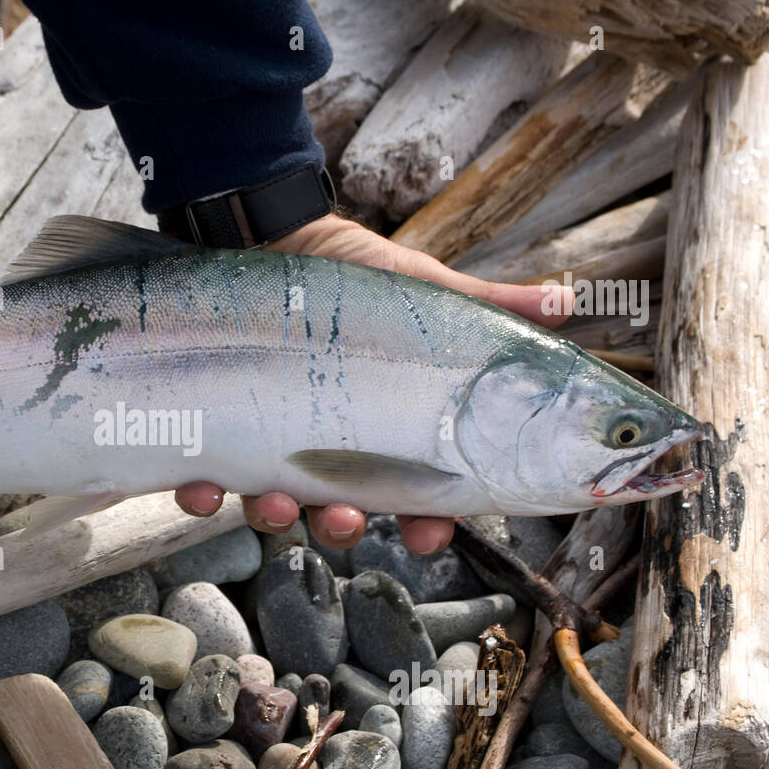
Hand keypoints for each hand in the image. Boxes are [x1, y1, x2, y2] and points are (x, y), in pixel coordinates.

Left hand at [175, 214, 572, 554]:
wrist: (269, 236)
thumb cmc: (351, 275)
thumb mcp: (424, 294)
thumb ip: (490, 311)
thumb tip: (569, 305)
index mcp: (384, 432)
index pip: (416, 495)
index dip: (428, 523)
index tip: (431, 533)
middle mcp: (328, 450)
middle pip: (342, 516)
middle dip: (344, 529)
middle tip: (347, 519)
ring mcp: (269, 445)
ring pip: (275, 510)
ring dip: (278, 519)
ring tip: (277, 502)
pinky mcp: (213, 431)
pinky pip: (202, 480)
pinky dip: (199, 493)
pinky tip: (200, 487)